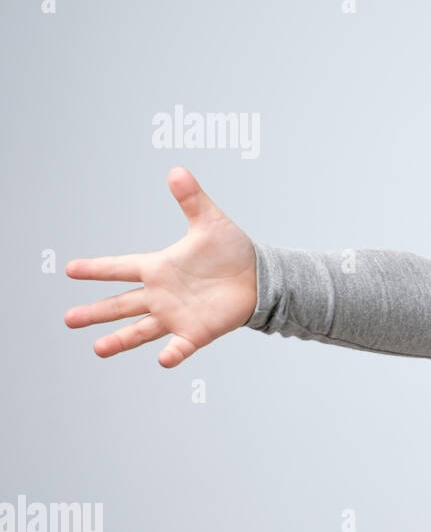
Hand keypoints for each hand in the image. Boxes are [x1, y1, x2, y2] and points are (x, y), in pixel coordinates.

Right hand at [64, 166, 258, 367]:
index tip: (70, 268)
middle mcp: (161, 295)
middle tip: (68, 319)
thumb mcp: (210, 222)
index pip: (120, 268)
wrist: (260, 278)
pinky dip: (172, 353)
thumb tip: (177, 171)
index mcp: (159, 268)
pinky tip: (163, 360)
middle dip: (95, 311)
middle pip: (121, 304)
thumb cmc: (233, 250)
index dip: (96, 268)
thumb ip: (192, 199)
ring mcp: (177, 315)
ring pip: (141, 330)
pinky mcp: (197, 332)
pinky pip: (181, 346)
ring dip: (120, 339)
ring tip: (98, 349)